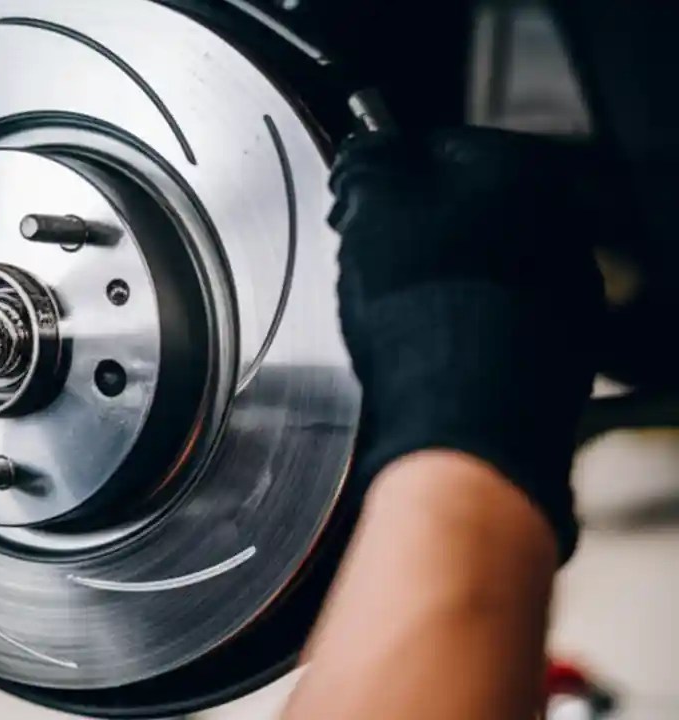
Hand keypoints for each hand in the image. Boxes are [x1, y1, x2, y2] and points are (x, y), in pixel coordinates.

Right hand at [329, 127, 611, 557]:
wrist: (465, 411)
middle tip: (368, 258)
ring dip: (441, 278)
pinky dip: (463, 325)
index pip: (437, 148)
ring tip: (392, 310)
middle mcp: (556, 224)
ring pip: (483, 266)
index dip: (385, 178)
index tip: (357, 204)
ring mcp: (562, 291)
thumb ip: (367, 164)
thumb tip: (365, 150)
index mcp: (517, 169)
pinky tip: (426, 345)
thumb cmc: (424, 303)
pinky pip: (497, 321)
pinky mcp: (557, 351)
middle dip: (416, 230)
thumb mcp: (371, 209)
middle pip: (466, 209)